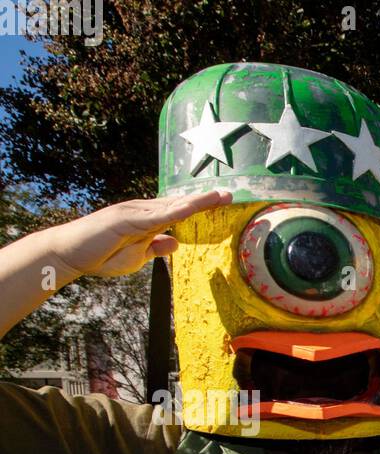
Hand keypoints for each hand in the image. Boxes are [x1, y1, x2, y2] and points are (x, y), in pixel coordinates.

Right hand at [45, 190, 232, 282]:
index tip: (222, 201)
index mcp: (147, 219)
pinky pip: (156, 216)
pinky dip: (175, 211)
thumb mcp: (138, 255)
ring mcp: (134, 212)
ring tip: (219, 196)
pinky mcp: (125, 219)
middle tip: (231, 193)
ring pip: (172, 206)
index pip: (179, 211)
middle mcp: (142, 210)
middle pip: (179, 204)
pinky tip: (192, 208)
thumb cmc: (101, 254)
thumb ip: (156, 248)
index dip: (200, 206)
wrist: (70, 254)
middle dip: (205, 199)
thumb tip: (175, 242)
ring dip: (196, 201)